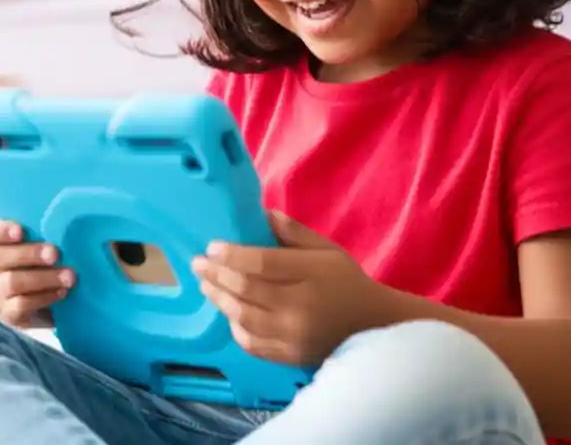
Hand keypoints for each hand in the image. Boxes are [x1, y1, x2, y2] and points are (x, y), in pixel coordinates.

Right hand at [0, 218, 74, 327]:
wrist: (58, 303)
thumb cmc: (55, 262)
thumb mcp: (51, 243)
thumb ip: (51, 232)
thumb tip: (69, 220)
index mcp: (1, 242)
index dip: (0, 230)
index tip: (20, 231)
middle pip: (0, 256)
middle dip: (30, 254)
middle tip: (55, 254)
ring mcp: (1, 291)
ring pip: (12, 282)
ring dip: (43, 278)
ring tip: (70, 277)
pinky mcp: (10, 313)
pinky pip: (21, 305)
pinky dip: (44, 297)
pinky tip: (62, 293)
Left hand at [192, 211, 391, 366]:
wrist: (373, 326)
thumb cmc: (346, 281)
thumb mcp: (327, 250)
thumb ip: (294, 233)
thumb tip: (261, 214)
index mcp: (312, 274)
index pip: (261, 263)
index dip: (232, 254)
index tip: (212, 246)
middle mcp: (300, 307)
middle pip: (246, 289)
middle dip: (216, 274)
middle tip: (198, 263)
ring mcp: (293, 335)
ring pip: (243, 316)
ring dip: (219, 298)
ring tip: (205, 284)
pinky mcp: (289, 356)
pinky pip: (251, 343)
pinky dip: (234, 327)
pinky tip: (227, 312)